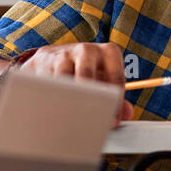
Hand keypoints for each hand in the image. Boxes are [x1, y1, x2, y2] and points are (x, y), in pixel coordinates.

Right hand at [18, 43, 133, 122]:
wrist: (52, 58)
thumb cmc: (85, 72)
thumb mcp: (104, 80)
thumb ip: (117, 96)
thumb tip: (127, 114)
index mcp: (108, 52)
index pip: (116, 77)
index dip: (116, 102)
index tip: (112, 122)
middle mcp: (86, 49)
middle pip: (88, 76)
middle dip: (88, 99)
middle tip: (88, 120)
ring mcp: (63, 53)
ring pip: (64, 79)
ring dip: (66, 100)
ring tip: (68, 117)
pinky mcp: (42, 61)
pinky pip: (46, 82)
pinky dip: (49, 97)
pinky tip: (53, 109)